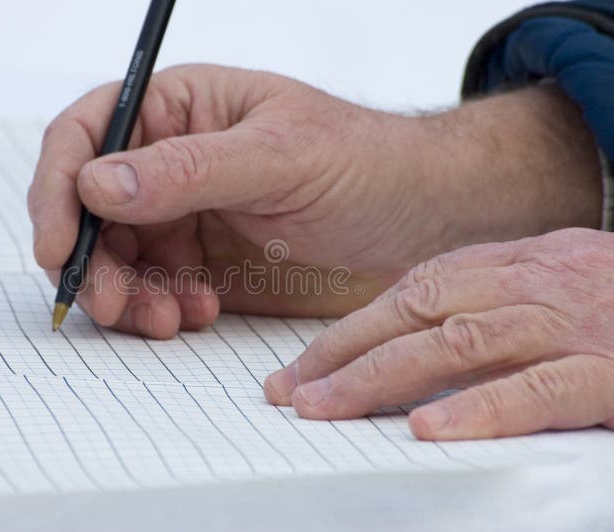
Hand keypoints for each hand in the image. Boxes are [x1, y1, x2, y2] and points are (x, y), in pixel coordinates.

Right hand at [29, 64, 599, 338]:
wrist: (418, 214)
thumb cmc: (364, 162)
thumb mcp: (280, 158)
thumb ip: (189, 169)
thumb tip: (95, 183)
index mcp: (179, 107)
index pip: (86, 133)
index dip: (58, 189)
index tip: (57, 247)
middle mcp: (170, 156)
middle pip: (90, 206)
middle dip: (93, 259)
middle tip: (110, 304)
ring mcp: (184, 208)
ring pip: (117, 254)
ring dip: (127, 293)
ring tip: (166, 319)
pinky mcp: (202, 254)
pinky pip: (154, 284)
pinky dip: (161, 306)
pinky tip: (195, 313)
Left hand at [265, 228, 613, 439]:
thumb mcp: (551, 283)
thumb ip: (487, 301)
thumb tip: (412, 339)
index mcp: (515, 263)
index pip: (411, 291)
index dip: (350, 328)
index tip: (302, 366)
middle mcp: (534, 284)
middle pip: (416, 311)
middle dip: (344, 353)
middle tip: (291, 393)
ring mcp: (572, 323)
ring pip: (459, 342)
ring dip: (382, 378)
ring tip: (329, 409)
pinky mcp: (611, 370)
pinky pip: (538, 388)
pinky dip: (479, 409)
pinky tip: (429, 431)